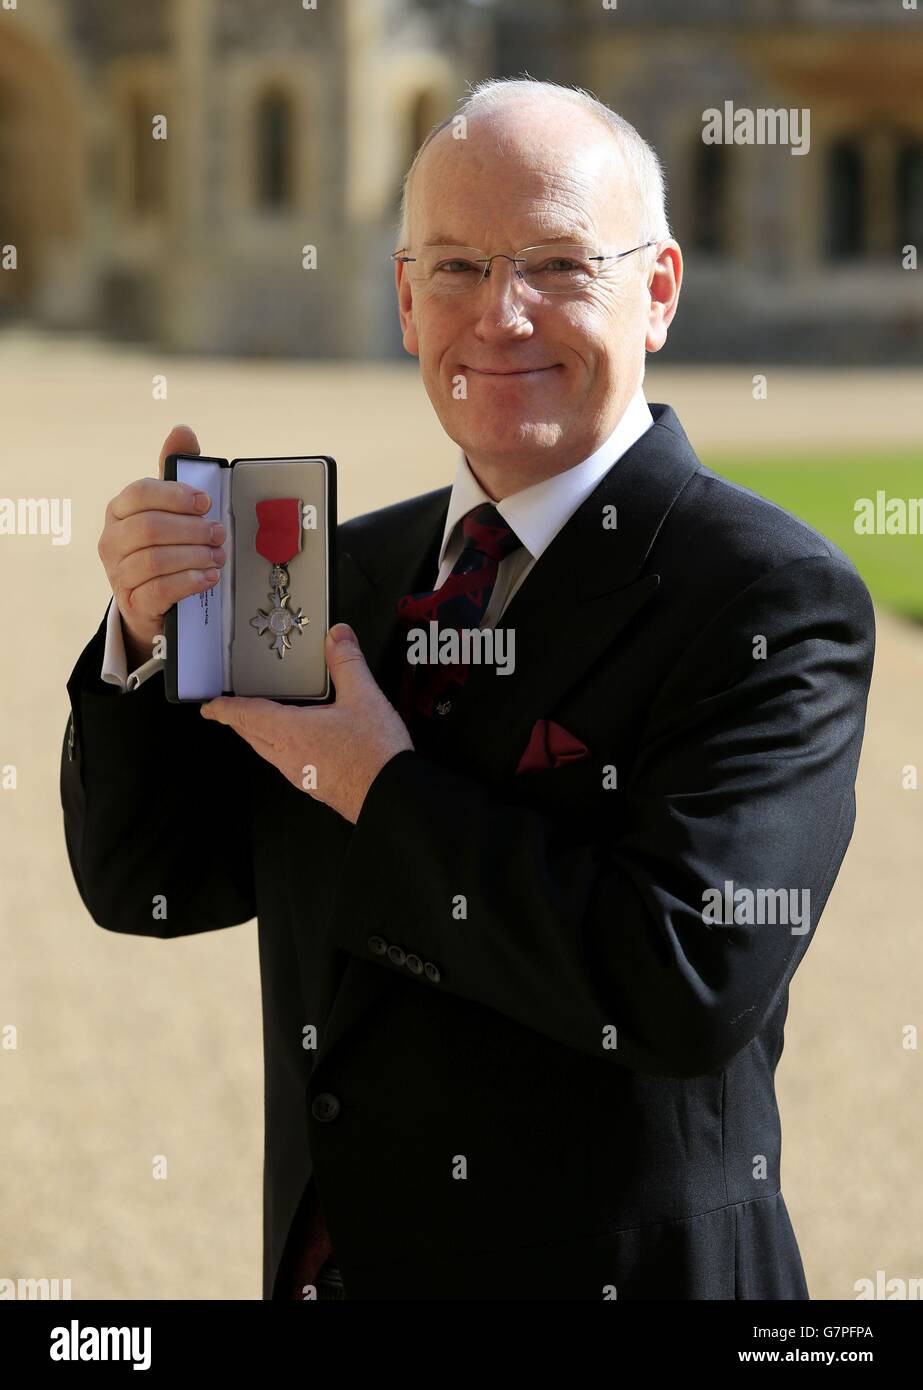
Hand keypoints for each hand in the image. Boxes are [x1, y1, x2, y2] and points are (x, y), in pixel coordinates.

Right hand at [97, 424, 225, 667]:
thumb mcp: (170, 510)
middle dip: (192, 530)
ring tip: (218, 556)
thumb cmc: (164, 546)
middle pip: (150, 528)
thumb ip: (176, 473)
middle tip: (218, 533)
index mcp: (119, 510)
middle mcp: (112, 540)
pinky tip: (209, 577)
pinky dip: (190, 582)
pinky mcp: (132, 602)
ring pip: (156, 560)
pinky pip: (160, 590)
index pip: (140, 493)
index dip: (175, 495)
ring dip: (195, 556)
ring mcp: (118, 573)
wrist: (152, 601)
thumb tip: (182, 430)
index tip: (205, 502)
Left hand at [199, 624, 414, 823]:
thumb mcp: (364, 697)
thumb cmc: (375, 755)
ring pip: (267, 751)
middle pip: (251, 735)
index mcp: (290, 732)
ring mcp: (300, 774)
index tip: (210, 706)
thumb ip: (347, 662)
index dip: (223, 709)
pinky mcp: (315, 785)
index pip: (245, 715)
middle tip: (229, 712)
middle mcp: (289, 756)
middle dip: (237, 721)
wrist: (391, 795)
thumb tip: (338, 637)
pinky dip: (280, 748)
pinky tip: (299, 744)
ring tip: (260, 724)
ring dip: (258, 736)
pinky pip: (286, 763)